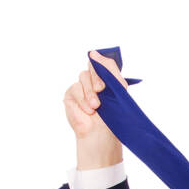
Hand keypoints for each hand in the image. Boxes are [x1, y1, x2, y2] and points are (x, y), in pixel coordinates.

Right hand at [63, 50, 127, 167]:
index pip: (101, 61)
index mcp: (105, 79)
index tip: (104, 74)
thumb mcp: (118, 92)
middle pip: (91, 66)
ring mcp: (80, 87)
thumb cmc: (112, 117)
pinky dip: (83, 100)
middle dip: (96, 78)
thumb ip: (110, 71)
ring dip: (90, 93)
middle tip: (101, 90)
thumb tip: (94, 53)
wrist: (102, 136)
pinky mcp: (71, 95)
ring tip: (96, 107)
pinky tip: (88, 111)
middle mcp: (92, 81)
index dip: (101, 65)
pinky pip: (75, 88)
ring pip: (82, 77)